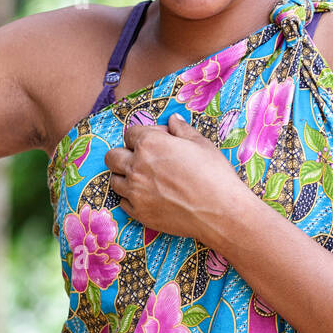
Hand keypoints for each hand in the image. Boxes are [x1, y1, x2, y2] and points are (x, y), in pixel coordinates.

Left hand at [105, 115, 254, 246]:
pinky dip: (132, 197)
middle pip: (112, 157)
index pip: (130, 133)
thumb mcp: (201, 144)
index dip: (144, 135)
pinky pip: (123, 202)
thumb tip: (173, 119)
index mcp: (149, 144)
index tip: (157, 141)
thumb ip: (182, 129)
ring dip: (126, 176)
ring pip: (114, 180)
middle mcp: (136, 166)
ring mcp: (134, 192)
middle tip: (143, 159)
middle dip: (124, 154)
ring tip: (146, 179)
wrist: (219, 211)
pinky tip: (149, 196)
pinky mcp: (139, 213)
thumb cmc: (214, 174)